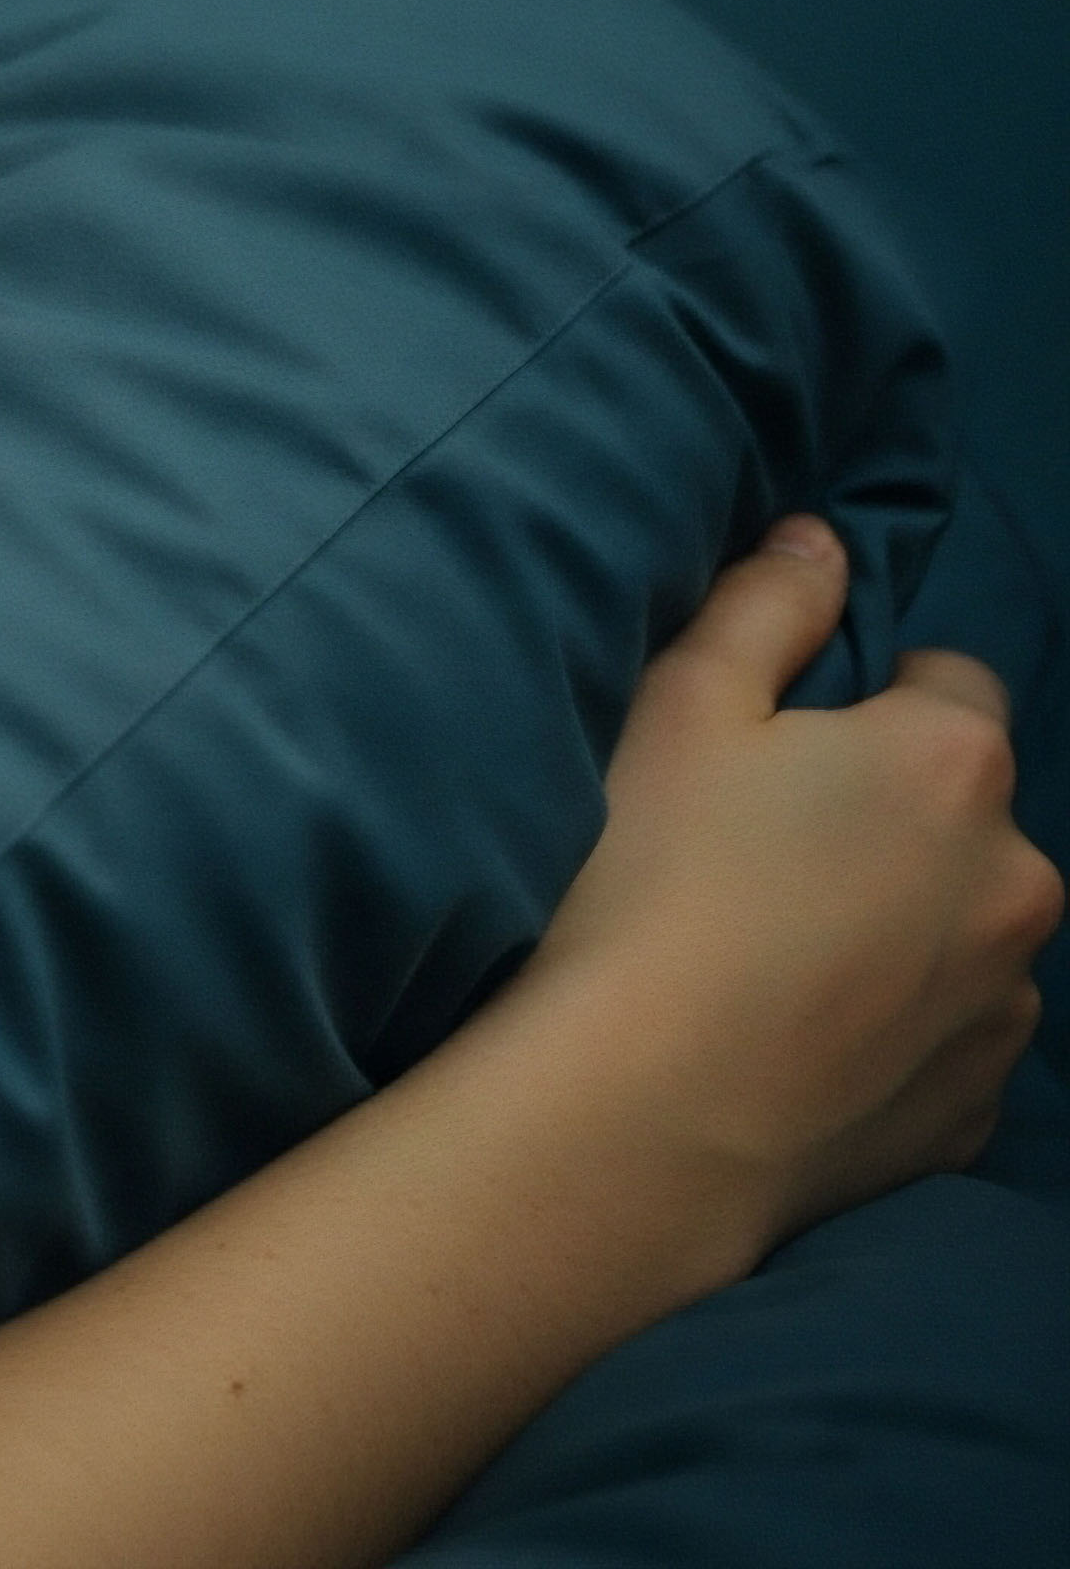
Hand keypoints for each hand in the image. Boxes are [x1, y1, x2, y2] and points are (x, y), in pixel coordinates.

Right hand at [525, 516, 1057, 1243]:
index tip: (779, 754)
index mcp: (953, 761)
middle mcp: (1021, 877)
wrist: (640, 1118)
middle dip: (892, 827)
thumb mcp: (676, 709)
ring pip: (966, 936)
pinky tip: (796, 1051)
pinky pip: (945, 1047)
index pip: (949, 684)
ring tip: (776, 969)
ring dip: (904, 934)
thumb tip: (820, 542)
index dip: (863, 706)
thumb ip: (763, 608)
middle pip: (968, 820)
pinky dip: (891, 1039)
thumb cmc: (648, 886)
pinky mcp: (974, 1112)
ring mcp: (1008, 1005)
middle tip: (761, 864)